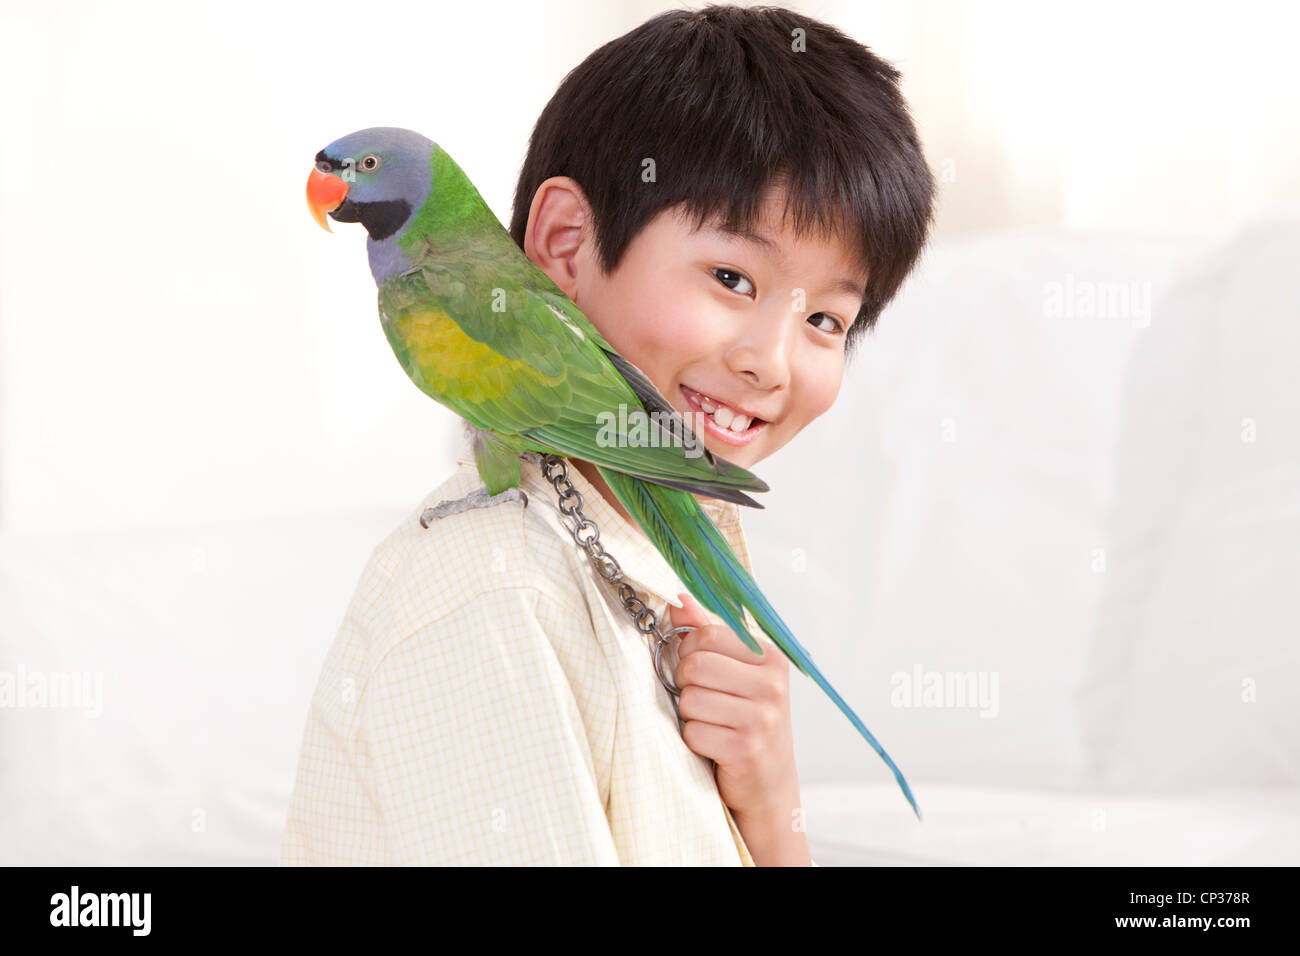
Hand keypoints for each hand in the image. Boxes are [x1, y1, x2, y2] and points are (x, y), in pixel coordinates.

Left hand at [668, 592, 800, 819]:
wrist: (768, 783)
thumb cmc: (746, 720)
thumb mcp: (734, 671)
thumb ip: (705, 632)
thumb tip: (677, 598)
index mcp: (770, 658)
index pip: (706, 635)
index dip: (689, 652)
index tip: (700, 670)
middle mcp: (772, 685)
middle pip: (694, 665)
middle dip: (685, 684)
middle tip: (702, 699)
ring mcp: (762, 718)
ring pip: (690, 699)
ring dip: (689, 715)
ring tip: (711, 723)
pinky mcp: (746, 750)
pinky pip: (693, 732)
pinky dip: (694, 740)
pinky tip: (713, 745)